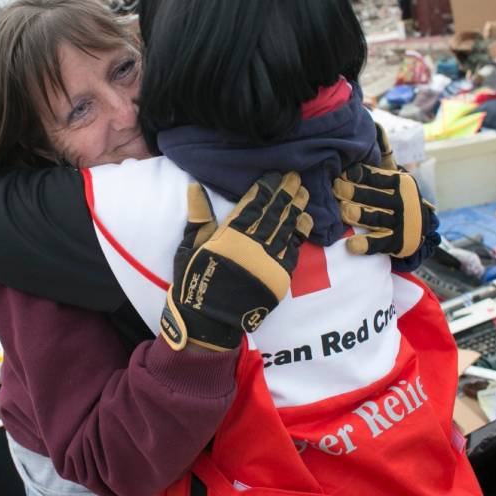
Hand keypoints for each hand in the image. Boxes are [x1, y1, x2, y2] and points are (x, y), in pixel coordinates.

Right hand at [160, 172, 312, 351]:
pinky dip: (299, 234)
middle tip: (296, 177)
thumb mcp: (190, 247)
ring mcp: (268, 262)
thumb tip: (195, 187)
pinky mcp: (279, 278)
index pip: (253, 205)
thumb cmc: (194, 282)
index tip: (275, 175)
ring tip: (304, 194)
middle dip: (286, 193)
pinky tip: (305, 221)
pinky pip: (293, 251)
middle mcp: (252, 246)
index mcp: (229, 236)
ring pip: (287, 229)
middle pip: (274, 213)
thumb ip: (198, 218)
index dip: (266, 188)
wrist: (209, 321)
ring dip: (296, 209)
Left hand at [333, 163, 433, 258]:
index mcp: (400, 183)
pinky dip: (365, 245)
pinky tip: (350, 245)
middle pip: (373, 197)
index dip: (357, 175)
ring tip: (343, 211)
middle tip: (335, 189)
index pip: (375, 178)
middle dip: (352, 193)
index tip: (341, 174)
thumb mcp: (393, 180)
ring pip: (375, 219)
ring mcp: (400, 224)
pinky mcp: (397, 243)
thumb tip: (368, 131)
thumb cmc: (396, 198)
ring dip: (357, 214)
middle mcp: (402, 202)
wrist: (421, 227)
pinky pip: (379, 244)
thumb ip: (377, 166)